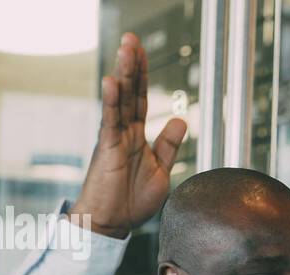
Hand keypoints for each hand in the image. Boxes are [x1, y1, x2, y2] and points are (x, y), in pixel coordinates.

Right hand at [69, 33, 186, 238]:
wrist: (113, 222)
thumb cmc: (132, 200)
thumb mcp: (161, 169)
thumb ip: (169, 144)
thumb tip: (182, 119)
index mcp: (137, 135)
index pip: (141, 98)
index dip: (144, 75)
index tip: (143, 51)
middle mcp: (124, 131)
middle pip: (130, 92)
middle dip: (133, 65)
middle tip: (132, 38)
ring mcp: (115, 138)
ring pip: (121, 99)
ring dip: (124, 73)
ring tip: (127, 47)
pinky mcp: (108, 149)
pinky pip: (110, 121)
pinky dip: (112, 101)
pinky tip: (112, 81)